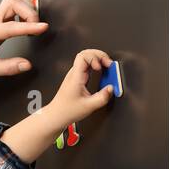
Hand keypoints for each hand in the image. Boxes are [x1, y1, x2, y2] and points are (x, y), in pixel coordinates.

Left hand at [0, 0, 48, 91]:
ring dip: (27, 8)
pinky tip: (25, 23)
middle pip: (12, 1)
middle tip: (36, 28)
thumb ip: (7, 68)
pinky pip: (13, 5)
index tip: (42, 27)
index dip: (28, 27)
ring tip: (32, 25)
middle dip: (29, 12)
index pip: (9, 27)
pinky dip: (24, 10)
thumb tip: (26, 65)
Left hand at [0, 49, 115, 165]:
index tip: (102, 67)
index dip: (95, 57)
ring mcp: (75, 75)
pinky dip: (95, 65)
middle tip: (108, 64)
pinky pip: (86, 66)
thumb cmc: (67, 111)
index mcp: (75, 77)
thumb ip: (102, 97)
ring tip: (106, 66)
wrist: (56, 115)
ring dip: (97, 59)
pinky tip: (101, 71)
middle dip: (99, 55)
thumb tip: (111, 88)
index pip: (84, 56)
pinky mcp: (77, 78)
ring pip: (86, 58)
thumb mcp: (89, 106)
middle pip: (86, 53)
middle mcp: (74, 74)